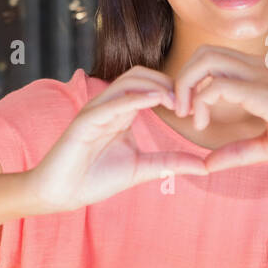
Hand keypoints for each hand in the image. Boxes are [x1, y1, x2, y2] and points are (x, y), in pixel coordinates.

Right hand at [24, 66, 207, 213]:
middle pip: (142, 75)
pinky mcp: (85, 121)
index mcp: (122, 111)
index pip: (151, 85)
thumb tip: (206, 167)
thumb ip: (171, 163)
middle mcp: (109, 104)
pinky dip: (135, 98)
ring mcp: (96, 110)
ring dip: (156, 87)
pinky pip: (112, 102)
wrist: (61, 193)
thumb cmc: (96, 178)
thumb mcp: (142, 169)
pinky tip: (156, 100)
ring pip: (128, 81)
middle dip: (168, 83)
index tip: (196, 107)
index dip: (175, 90)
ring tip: (177, 101)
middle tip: (190, 104)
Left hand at [170, 45, 267, 170]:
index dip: (193, 81)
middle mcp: (259, 67)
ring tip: (188, 115)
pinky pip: (219, 85)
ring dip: (187, 86)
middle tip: (180, 111)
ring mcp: (261, 76)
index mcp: (261, 75)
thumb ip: (238, 152)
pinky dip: (201, 102)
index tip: (189, 113)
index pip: (215, 60)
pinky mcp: (264, 92)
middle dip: (182, 79)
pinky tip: (202, 123)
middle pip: (205, 52)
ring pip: (206, 60)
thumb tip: (208, 165)